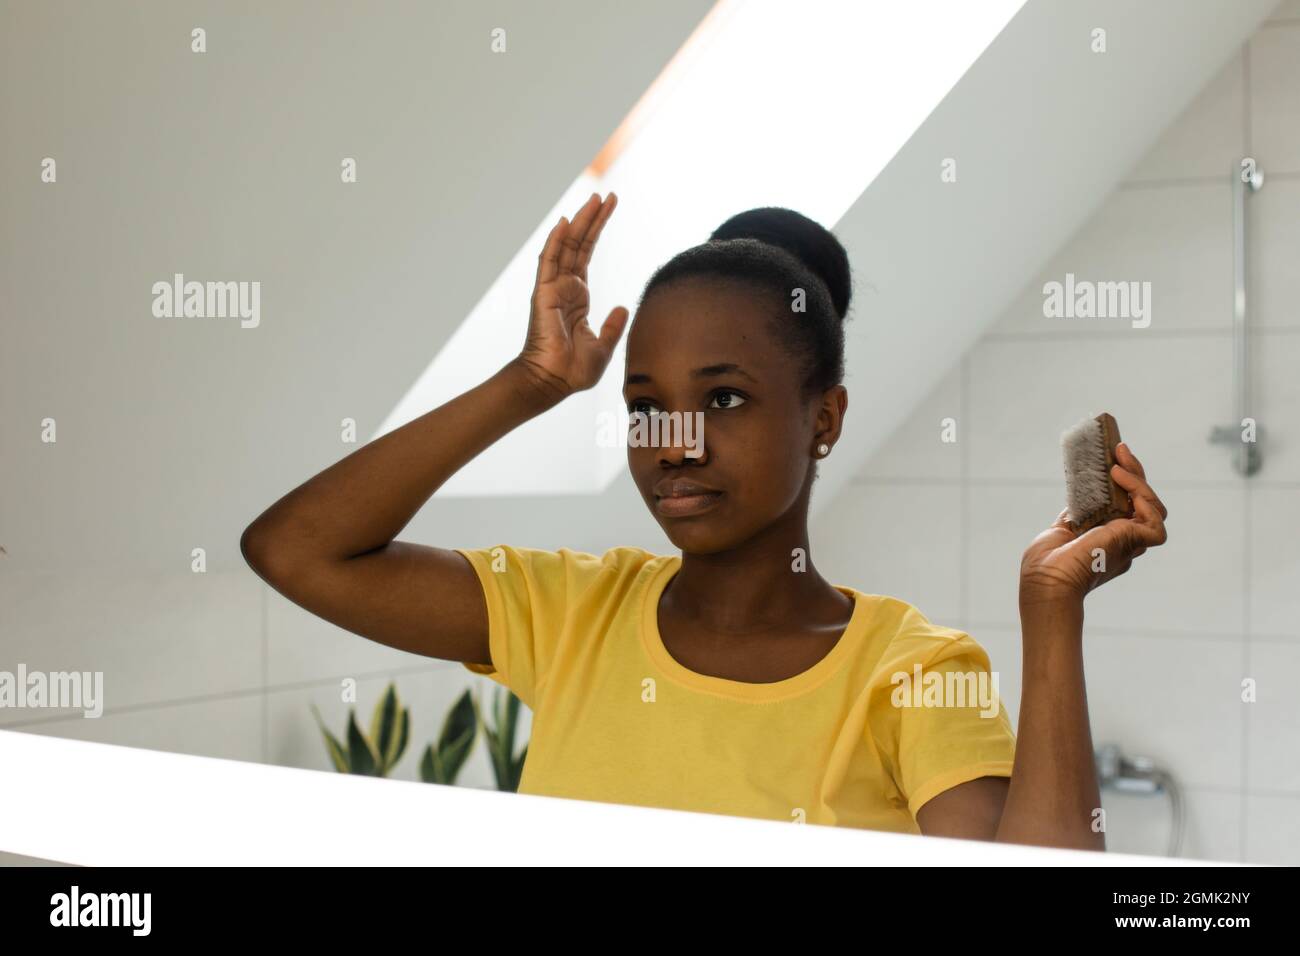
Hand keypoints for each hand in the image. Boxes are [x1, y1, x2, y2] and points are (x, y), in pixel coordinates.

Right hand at [514, 192, 628, 400]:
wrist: (553, 383)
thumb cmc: (573, 371)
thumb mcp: (603, 347)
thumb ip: (613, 327)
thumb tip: (623, 307)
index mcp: (577, 297)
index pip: (586, 254)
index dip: (597, 230)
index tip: (609, 207)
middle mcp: (564, 288)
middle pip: (578, 244)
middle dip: (592, 219)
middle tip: (606, 195)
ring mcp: (553, 289)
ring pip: (566, 247)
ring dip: (580, 223)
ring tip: (595, 199)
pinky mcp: (544, 295)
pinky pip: (549, 263)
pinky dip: (555, 242)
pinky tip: (564, 222)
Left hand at [1019, 441, 1168, 606]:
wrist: (1046, 580)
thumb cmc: (1047, 563)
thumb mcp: (1062, 528)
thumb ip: (1078, 513)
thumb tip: (1085, 493)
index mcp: (1108, 537)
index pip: (1127, 504)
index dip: (1126, 480)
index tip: (1114, 455)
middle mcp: (1124, 540)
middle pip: (1144, 502)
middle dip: (1135, 472)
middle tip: (1120, 449)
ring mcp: (1130, 543)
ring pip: (1154, 508)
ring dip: (1139, 482)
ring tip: (1117, 467)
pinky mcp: (1134, 544)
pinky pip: (1156, 522)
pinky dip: (1146, 502)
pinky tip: (1127, 489)